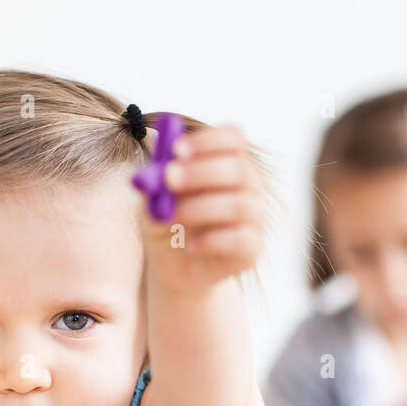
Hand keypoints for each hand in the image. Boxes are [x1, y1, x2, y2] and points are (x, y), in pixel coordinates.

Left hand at [139, 124, 265, 293]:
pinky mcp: (252, 249)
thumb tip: (158, 166)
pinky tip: (190, 245)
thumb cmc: (166, 223)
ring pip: (239, 205)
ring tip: (171, 218)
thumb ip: (155, 182)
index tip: (177, 150)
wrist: (175, 267)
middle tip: (169, 179)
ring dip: (200, 208)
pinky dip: (211, 241)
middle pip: (239, 168)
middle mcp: (249, 186)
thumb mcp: (152, 199)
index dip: (207, 141)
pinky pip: (240, 239)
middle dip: (201, 172)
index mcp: (228, 161)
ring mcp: (254, 218)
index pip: (233, 138)